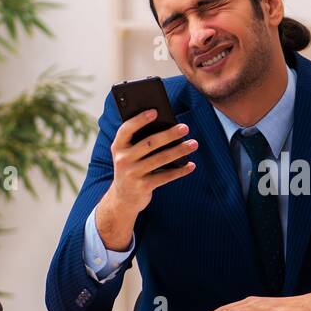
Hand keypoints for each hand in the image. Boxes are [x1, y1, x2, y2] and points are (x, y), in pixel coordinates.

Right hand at [96, 110, 197, 248]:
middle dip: (169, 134)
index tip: (155, 111)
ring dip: (179, 150)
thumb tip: (167, 127)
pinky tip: (191, 165)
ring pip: (160, 159)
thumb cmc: (131, 167)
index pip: (127, 129)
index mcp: (117, 146)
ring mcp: (132, 174)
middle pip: (149, 143)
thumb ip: (140, 141)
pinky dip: (180, 170)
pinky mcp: (143, 187)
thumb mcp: (129, 154)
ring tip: (193, 144)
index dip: (140, 120)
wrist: (123, 198)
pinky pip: (165, 176)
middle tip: (185, 127)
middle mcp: (122, 159)